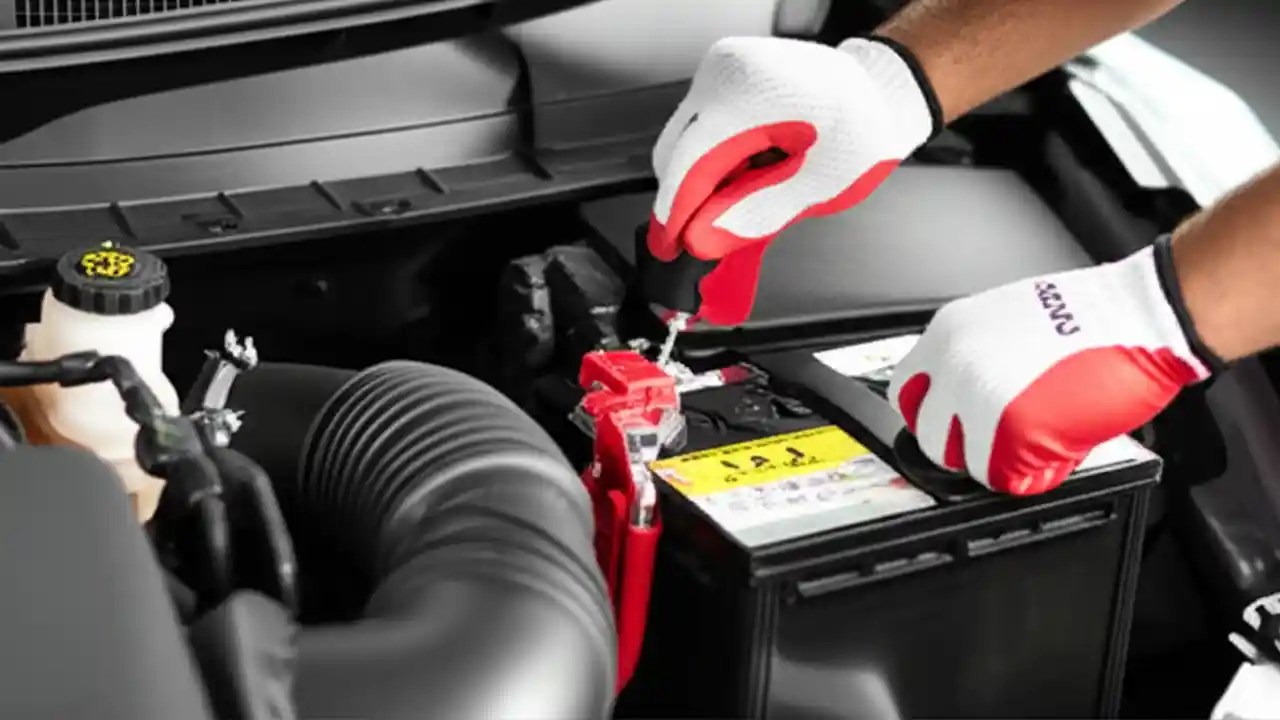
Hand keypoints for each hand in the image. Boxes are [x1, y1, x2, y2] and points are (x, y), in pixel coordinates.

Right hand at [648, 36, 936, 324]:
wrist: (877, 91)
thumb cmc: (859, 131)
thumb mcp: (816, 185)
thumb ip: (753, 214)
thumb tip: (702, 239)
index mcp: (752, 96)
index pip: (689, 164)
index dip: (673, 214)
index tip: (669, 248)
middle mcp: (726, 73)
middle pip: (676, 153)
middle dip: (689, 198)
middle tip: (712, 232)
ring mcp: (720, 69)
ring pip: (682, 141)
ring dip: (703, 177)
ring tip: (750, 188)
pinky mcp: (720, 75)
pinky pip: (697, 126)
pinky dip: (713, 156)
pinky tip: (747, 168)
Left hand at [887, 239, 1214, 494]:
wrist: (1142, 311)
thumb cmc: (1091, 315)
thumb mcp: (1004, 321)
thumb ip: (972, 359)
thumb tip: (958, 397)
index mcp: (949, 334)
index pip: (906, 392)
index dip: (933, 416)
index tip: (952, 424)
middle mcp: (955, 365)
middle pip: (930, 436)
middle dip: (964, 446)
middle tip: (1001, 439)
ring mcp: (980, 399)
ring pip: (967, 462)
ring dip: (1001, 461)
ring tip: (1040, 435)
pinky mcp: (1015, 429)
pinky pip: (1011, 476)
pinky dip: (1038, 473)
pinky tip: (1061, 444)